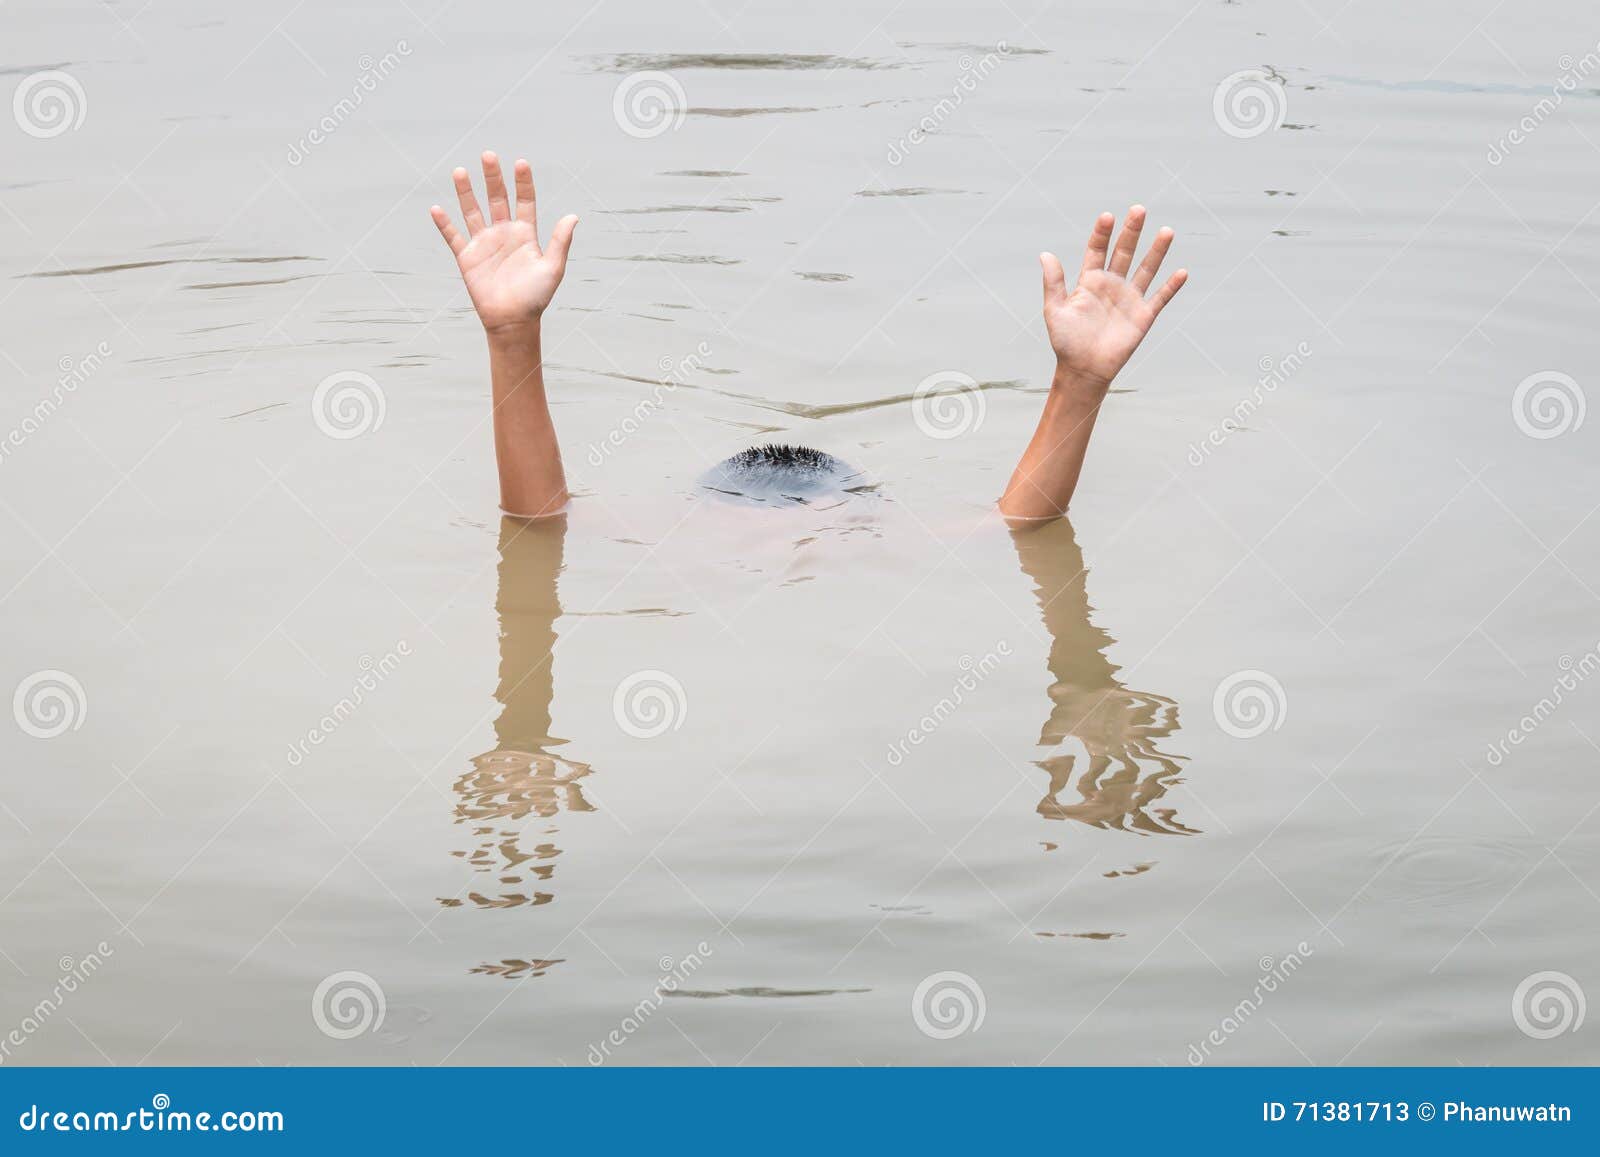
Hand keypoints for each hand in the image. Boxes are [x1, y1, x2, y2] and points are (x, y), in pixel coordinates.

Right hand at [430, 151, 577, 337]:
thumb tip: (573, 216)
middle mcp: (503, 234)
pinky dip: (444, 224)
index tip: (521, 163)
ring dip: (466, 192)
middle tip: (488, 155)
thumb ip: (560, 241)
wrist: (513, 322)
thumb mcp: (553, 268)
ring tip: (461, 171)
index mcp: (525, 234)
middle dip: (493, 177)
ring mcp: (484, 244)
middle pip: (497, 198)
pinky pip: (453, 237)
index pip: (524, 201)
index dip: (523, 183)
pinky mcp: (467, 258)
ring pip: (473, 211)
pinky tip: (437, 208)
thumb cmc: (536, 298)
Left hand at [1040, 206, 1185, 389]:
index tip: (1107, 216)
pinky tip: (1182, 272)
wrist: (1083, 370)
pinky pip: (1160, 298)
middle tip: (1139, 209)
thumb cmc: (1066, 342)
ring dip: (1157, 251)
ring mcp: (1129, 299)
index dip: (1102, 234)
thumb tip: (1045, 254)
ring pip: (1146, 269)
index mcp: (1090, 281)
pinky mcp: (1143, 316)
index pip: (1097, 250)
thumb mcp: (1055, 310)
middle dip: (1131, 231)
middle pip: (1124, 252)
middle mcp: (1112, 285)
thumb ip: (1054, 282)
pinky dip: (1171, 286)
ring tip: (1166, 231)